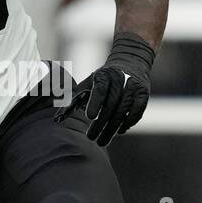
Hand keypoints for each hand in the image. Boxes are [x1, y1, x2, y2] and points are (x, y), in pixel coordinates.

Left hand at [55, 31, 154, 146]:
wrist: (131, 61)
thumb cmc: (103, 78)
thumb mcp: (88, 83)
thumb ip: (74, 99)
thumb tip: (57, 119)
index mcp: (104, 75)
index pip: (100, 89)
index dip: (95, 102)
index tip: (89, 117)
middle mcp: (120, 79)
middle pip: (110, 105)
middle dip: (100, 124)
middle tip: (90, 138)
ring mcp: (133, 86)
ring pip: (123, 111)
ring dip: (112, 128)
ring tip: (101, 141)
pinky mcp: (144, 94)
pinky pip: (137, 112)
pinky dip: (128, 123)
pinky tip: (119, 131)